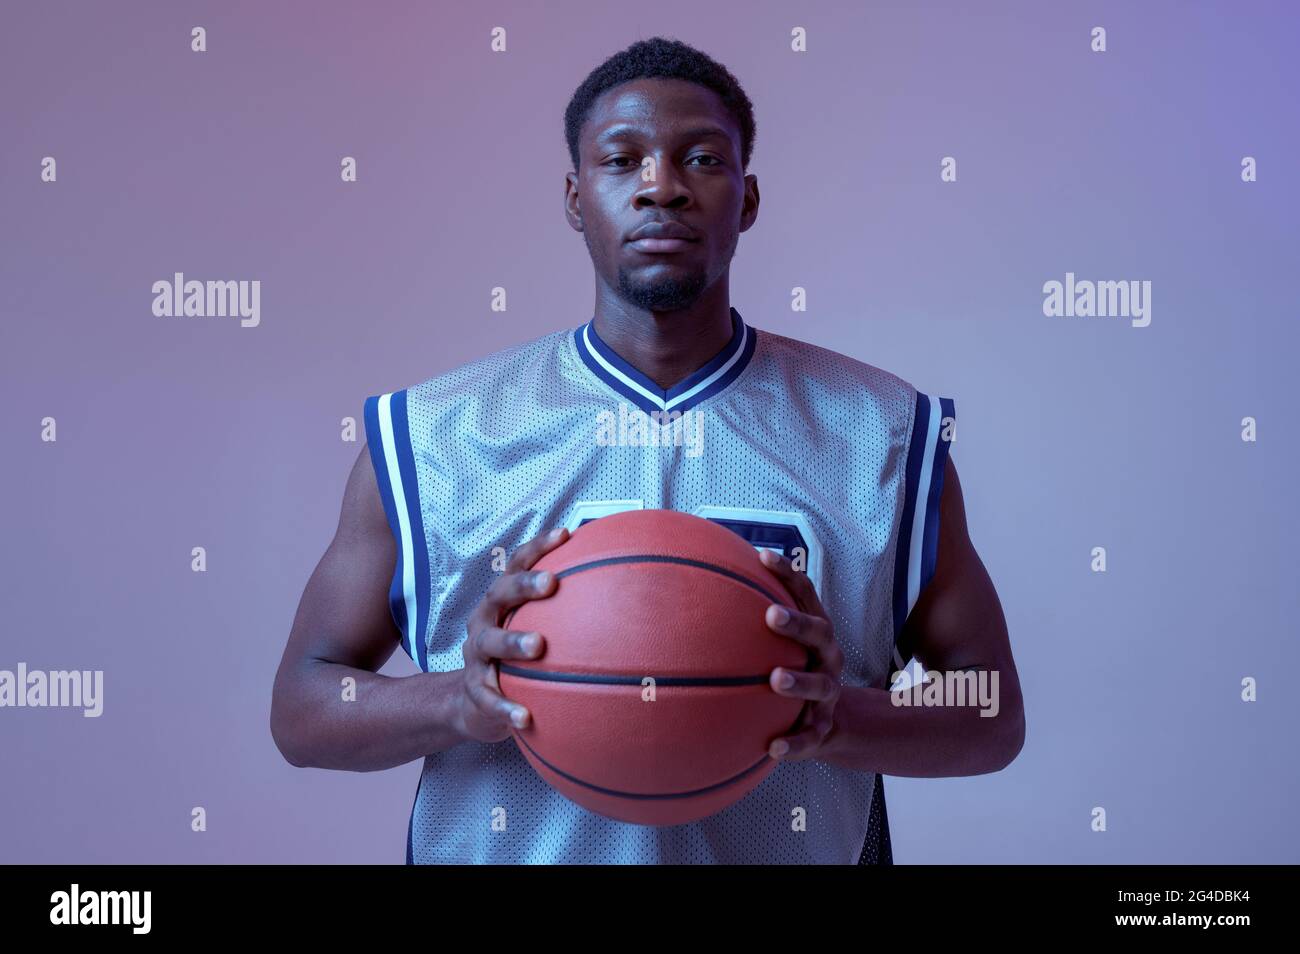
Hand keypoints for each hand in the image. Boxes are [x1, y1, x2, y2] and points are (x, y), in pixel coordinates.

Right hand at [453, 526, 568, 743]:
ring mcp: (476, 655)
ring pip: (489, 643)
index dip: (538, 548)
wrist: (474, 702)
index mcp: (502, 601)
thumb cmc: (516, 656)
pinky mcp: (474, 689)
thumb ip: (568, 611)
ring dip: (513, 641)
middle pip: (499, 593)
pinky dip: (506, 707)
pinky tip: (525, 717)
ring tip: (538, 646)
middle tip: (551, 584)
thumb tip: (626, 589)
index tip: (565, 534)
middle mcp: (484, 620)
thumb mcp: (535, 628)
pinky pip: (489, 698)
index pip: (517, 565)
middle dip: (524, 586)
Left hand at [759, 548, 842, 761]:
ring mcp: (829, 691)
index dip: (787, 574)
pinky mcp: (823, 727)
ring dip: (799, 681)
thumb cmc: (789, 670)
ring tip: (775, 679)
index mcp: (815, 630)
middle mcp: (828, 656)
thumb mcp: (776, 645)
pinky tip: (774, 747)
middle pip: (820, 632)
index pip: (805, 593)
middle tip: (771, 615)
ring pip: (821, 685)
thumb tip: (691, 588)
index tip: (761, 557)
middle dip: (798, 623)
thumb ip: (745, 621)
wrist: (824, 724)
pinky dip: (796, 742)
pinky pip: (811, 736)